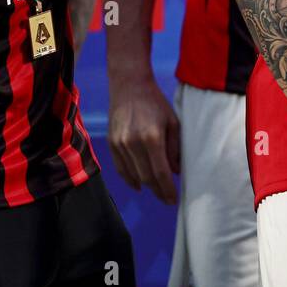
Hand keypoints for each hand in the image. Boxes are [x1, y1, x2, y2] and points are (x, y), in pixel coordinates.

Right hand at [107, 74, 180, 204]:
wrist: (129, 85)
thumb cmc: (156, 102)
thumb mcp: (173, 122)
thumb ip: (175, 149)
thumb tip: (175, 172)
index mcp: (152, 138)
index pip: (160, 173)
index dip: (167, 190)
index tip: (173, 200)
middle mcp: (133, 144)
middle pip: (146, 178)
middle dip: (158, 191)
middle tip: (167, 198)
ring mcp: (119, 144)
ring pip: (133, 175)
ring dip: (146, 186)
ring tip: (157, 190)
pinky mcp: (111, 143)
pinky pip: (120, 169)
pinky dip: (130, 179)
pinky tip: (139, 184)